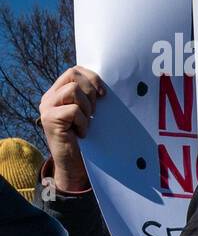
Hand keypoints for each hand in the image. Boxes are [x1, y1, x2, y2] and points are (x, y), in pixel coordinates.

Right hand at [38, 66, 103, 192]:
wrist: (75, 164)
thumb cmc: (87, 138)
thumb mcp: (89, 113)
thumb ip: (91, 97)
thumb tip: (111, 83)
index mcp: (58, 93)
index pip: (75, 70)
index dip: (92, 77)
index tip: (103, 93)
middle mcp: (49, 97)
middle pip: (73, 74)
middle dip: (90, 90)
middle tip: (94, 111)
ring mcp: (47, 108)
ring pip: (74, 90)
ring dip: (87, 107)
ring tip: (87, 122)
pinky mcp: (50, 119)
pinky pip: (73, 110)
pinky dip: (83, 122)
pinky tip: (81, 133)